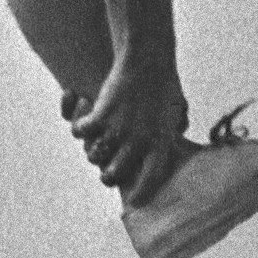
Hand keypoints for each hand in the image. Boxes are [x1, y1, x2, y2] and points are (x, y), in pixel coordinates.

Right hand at [71, 38, 191, 202]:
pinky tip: (83, 123)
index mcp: (160, 142)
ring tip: (94, 148)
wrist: (148, 58)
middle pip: (115, 173)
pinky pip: (81, 133)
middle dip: (108, 176)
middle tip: (106, 172)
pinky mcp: (101, 115)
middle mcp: (139, 141)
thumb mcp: (177, 107)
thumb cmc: (164, 82)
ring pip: (95, 156)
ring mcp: (119, 129)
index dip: (141, 193)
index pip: (151, 179)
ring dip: (93, 153)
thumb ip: (176, 125)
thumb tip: (178, 132)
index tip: (133, 200)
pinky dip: (79, 128)